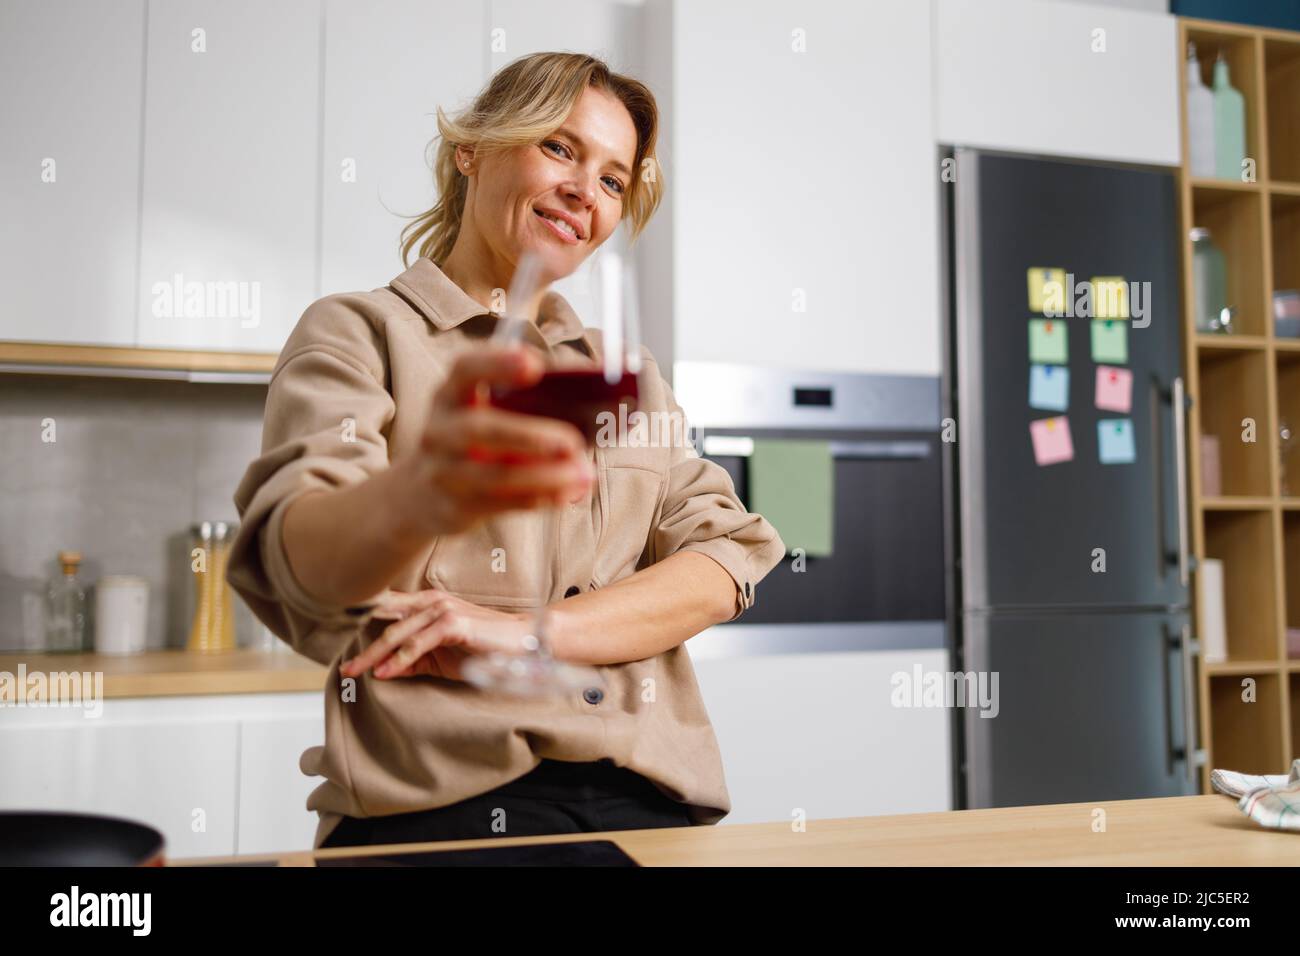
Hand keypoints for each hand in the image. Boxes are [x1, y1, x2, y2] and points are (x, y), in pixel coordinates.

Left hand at [339, 588, 537, 680]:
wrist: (520, 642)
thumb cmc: (483, 647)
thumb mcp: (440, 657)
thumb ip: (413, 660)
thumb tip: (383, 671)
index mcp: (427, 603)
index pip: (388, 608)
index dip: (362, 622)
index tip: (340, 642)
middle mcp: (431, 601)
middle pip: (387, 623)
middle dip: (363, 648)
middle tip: (344, 669)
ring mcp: (442, 609)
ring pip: (398, 633)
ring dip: (375, 655)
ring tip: (357, 672)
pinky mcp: (453, 623)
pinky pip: (418, 644)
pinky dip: (399, 659)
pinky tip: (385, 672)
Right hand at [394, 344, 594, 538]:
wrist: (418, 495)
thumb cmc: (468, 444)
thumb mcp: (480, 414)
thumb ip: (525, 405)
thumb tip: (596, 395)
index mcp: (451, 395)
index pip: (464, 370)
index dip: (496, 363)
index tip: (533, 364)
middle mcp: (440, 430)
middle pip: (478, 428)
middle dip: (528, 435)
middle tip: (572, 440)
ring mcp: (443, 471)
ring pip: (494, 474)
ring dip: (544, 475)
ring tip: (582, 473)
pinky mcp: (455, 506)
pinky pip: (500, 502)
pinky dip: (538, 498)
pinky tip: (567, 493)